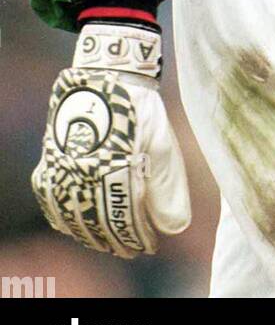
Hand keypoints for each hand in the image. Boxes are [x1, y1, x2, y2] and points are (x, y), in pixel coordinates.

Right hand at [32, 22, 190, 256]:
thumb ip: (168, 187)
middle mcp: (83, 172)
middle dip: (114, 239)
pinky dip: (63, 216)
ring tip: (105, 241)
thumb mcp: (162, 143)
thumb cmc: (139, 109)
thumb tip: (174, 227)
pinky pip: (51, 199)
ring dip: (89, 232)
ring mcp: (62, 168)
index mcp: (114, 168)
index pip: (123, 219)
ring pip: (71, 216)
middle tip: (130, 248)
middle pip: (97, 222)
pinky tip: (73, 223)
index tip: (148, 246)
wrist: (106, 76)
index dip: (136, 237)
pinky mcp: (50, 161)